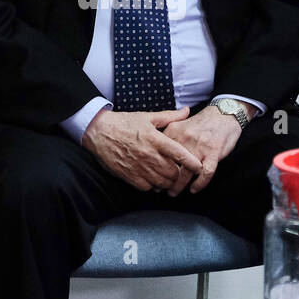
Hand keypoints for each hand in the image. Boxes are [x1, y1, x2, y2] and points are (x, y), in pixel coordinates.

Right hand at [81, 107, 202, 193]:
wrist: (99, 131)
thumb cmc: (124, 123)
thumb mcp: (148, 117)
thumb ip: (170, 116)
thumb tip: (187, 111)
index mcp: (156, 139)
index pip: (180, 154)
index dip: (193, 163)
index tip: (199, 167)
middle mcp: (149, 155)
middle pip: (173, 173)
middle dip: (179, 174)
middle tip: (179, 171)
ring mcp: (139, 167)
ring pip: (162, 183)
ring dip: (167, 182)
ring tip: (167, 177)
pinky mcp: (129, 176)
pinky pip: (148, 188)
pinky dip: (153, 186)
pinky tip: (152, 179)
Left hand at [162, 105, 247, 193]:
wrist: (223, 114)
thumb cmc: (201, 122)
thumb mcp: (180, 123)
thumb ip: (167, 135)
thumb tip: (155, 152)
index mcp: (175, 131)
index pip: (161, 153)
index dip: (155, 167)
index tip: (152, 176)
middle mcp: (186, 139)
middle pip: (172, 164)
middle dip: (164, 180)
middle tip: (160, 189)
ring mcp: (200, 147)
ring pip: (186, 172)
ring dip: (179, 185)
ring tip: (174, 192)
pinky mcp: (214, 153)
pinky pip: (205, 173)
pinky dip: (199, 184)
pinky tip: (194, 189)